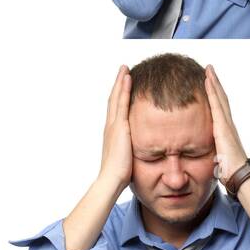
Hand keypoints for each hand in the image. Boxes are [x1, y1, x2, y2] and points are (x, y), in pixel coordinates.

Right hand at [99, 65, 133, 191]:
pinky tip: (128, 78)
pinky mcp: (119, 126)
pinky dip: (124, 88)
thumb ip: (131, 152)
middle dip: (118, 85)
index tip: (123, 85)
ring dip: (120, 82)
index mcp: (112, 133)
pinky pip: (121, 102)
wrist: (111, 180)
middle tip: (122, 70)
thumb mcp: (127, 160)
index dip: (118, 97)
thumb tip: (138, 153)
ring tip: (125, 69)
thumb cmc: (119, 176)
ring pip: (116, 97)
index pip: (115, 110)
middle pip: (113, 100)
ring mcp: (113, 125)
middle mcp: (110, 126)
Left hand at [204, 65, 248, 185]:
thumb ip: (213, 152)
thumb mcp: (217, 158)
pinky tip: (207, 81)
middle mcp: (227, 125)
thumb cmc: (229, 172)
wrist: (239, 177)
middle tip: (209, 69)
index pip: (219, 108)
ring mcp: (226, 124)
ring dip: (214, 83)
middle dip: (215, 84)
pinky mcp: (223, 127)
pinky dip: (212, 92)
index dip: (214, 95)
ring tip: (208, 69)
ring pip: (220, 98)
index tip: (208, 82)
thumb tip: (210, 155)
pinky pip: (216, 105)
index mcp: (224, 131)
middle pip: (221, 99)